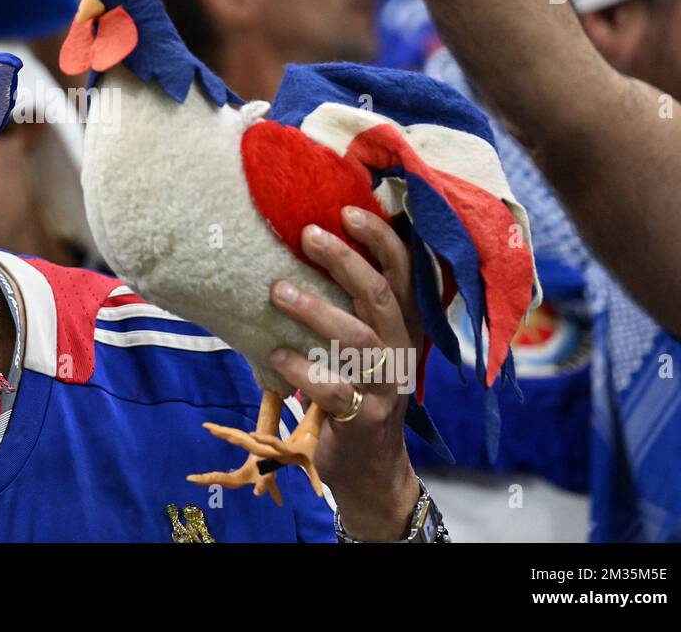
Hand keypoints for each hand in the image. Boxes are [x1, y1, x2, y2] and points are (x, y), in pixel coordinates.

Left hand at [269, 206, 422, 539]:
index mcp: (402, 325)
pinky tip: (276, 354)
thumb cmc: (354, 390)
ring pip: (357, 338)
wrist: (370, 468)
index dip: (381, 238)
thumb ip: (348, 304)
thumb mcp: (362, 344)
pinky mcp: (365, 418)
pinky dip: (303, 368)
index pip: (403, 271)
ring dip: (315, 310)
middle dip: (344, 260)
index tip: (346, 211)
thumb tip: (307, 242)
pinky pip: (334, 388)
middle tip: (306, 234)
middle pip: (379, 295)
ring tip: (278, 291)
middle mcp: (401, 350)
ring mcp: (386, 386)